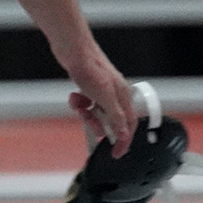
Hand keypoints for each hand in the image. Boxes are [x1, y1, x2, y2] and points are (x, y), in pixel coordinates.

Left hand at [61, 42, 137, 157]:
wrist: (73, 50)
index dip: (124, 140)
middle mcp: (115, 93)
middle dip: (98, 124)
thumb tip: (124, 134)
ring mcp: (102, 89)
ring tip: (79, 107)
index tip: (117, 153)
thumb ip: (116, 117)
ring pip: (96, 112)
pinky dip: (79, 103)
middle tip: (90, 124)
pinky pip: (86, 103)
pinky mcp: (89, 85)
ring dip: (86, 113)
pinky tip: (75, 97)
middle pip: (111, 119)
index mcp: (124, 96)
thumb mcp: (105, 97)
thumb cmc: (90, 67)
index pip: (129, 124)